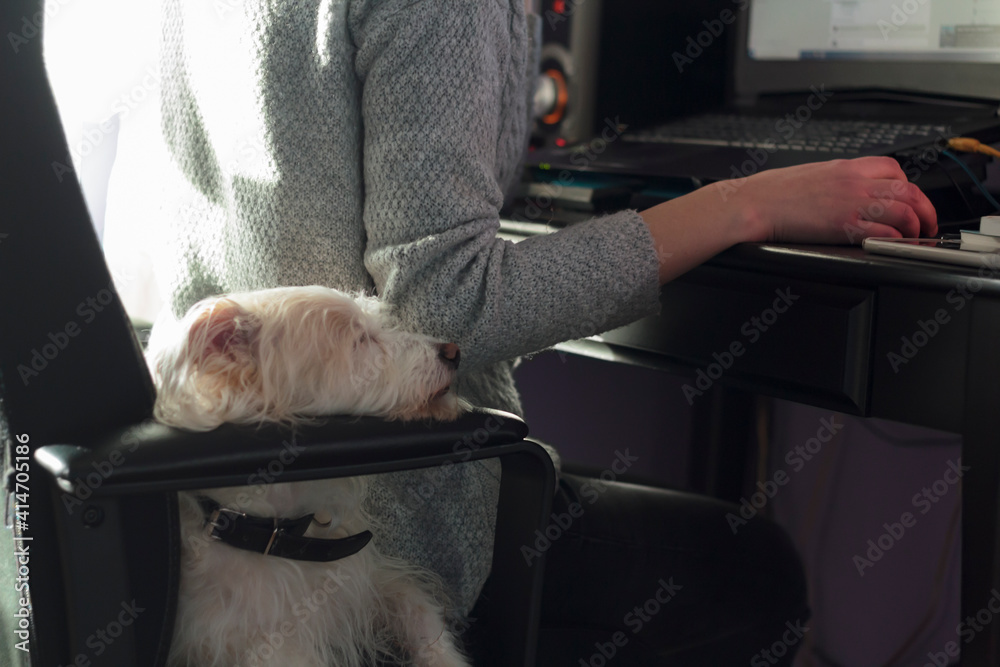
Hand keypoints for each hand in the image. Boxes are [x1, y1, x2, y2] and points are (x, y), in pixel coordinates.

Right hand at [721, 156, 937, 243]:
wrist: (753, 204)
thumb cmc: (773, 192)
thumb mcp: (813, 174)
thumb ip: (839, 180)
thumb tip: (852, 190)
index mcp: (847, 167)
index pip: (895, 170)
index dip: (909, 187)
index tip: (910, 200)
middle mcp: (855, 182)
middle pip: (908, 190)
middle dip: (925, 209)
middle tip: (926, 224)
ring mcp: (851, 203)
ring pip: (904, 210)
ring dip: (916, 226)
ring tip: (914, 238)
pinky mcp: (843, 226)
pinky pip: (884, 232)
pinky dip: (897, 239)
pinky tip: (895, 244)